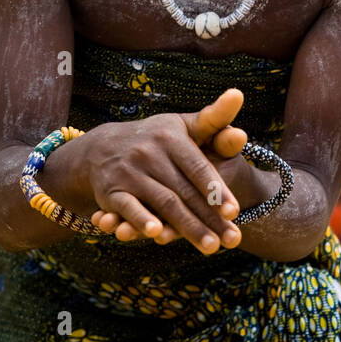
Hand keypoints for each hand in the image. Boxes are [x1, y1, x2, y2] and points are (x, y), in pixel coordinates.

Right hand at [84, 89, 247, 253]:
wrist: (102, 146)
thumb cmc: (157, 138)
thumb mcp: (184, 125)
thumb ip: (214, 118)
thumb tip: (238, 94)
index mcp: (172, 138)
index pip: (198, 167)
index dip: (216, 189)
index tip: (234, 211)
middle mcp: (150, 154)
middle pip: (184, 192)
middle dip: (209, 219)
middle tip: (232, 240)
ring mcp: (129, 173)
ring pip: (163, 203)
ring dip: (186, 227)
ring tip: (210, 247)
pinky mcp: (111, 192)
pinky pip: (128, 208)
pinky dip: (140, 220)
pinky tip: (156, 234)